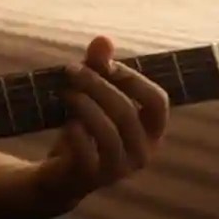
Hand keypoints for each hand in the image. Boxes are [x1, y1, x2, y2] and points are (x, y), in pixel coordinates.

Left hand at [37, 36, 169, 208]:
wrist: (61, 176)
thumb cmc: (85, 129)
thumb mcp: (92, 96)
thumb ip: (99, 67)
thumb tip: (103, 39)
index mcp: (151, 132)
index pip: (158, 101)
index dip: (133, 79)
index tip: (106, 64)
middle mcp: (141, 153)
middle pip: (126, 112)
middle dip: (97, 85)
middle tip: (71, 70)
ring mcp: (118, 170)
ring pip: (107, 132)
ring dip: (84, 105)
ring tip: (64, 92)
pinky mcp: (91, 179)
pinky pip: (87, 153)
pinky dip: (76, 132)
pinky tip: (66, 121)